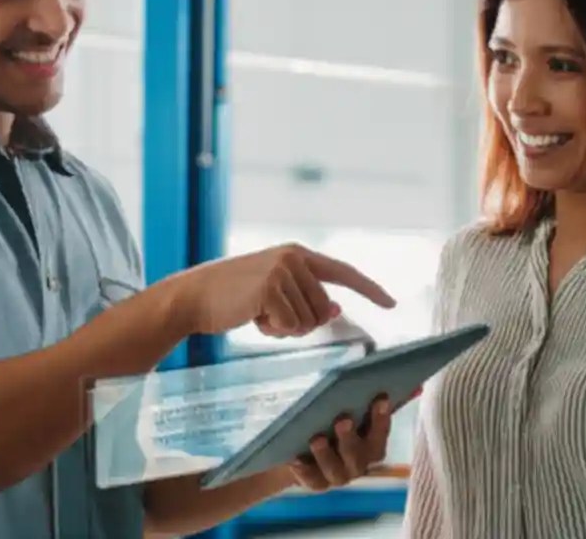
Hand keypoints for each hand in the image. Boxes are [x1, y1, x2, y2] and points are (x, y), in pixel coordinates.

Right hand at [175, 243, 395, 336]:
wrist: (194, 296)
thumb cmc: (235, 297)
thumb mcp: (275, 294)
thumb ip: (306, 297)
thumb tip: (335, 309)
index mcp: (298, 254)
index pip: (344, 272)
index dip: (369, 289)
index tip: (392, 303)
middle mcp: (294, 258)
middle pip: (324, 309)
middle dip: (302, 323)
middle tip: (272, 317)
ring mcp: (282, 270)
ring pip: (308, 321)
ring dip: (285, 328)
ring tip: (258, 313)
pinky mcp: (271, 287)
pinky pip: (290, 326)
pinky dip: (273, 330)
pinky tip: (252, 317)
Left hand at [287, 396, 392, 491]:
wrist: (303, 451)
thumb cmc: (329, 423)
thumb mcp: (344, 411)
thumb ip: (361, 401)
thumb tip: (390, 384)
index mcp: (371, 445)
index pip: (380, 433)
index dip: (382, 418)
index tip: (380, 398)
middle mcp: (358, 463)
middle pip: (358, 455)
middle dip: (350, 437)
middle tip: (343, 420)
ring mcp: (338, 475)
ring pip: (335, 469)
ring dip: (326, 454)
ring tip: (316, 439)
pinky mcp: (317, 483)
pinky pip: (311, 479)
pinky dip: (303, 470)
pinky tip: (295, 459)